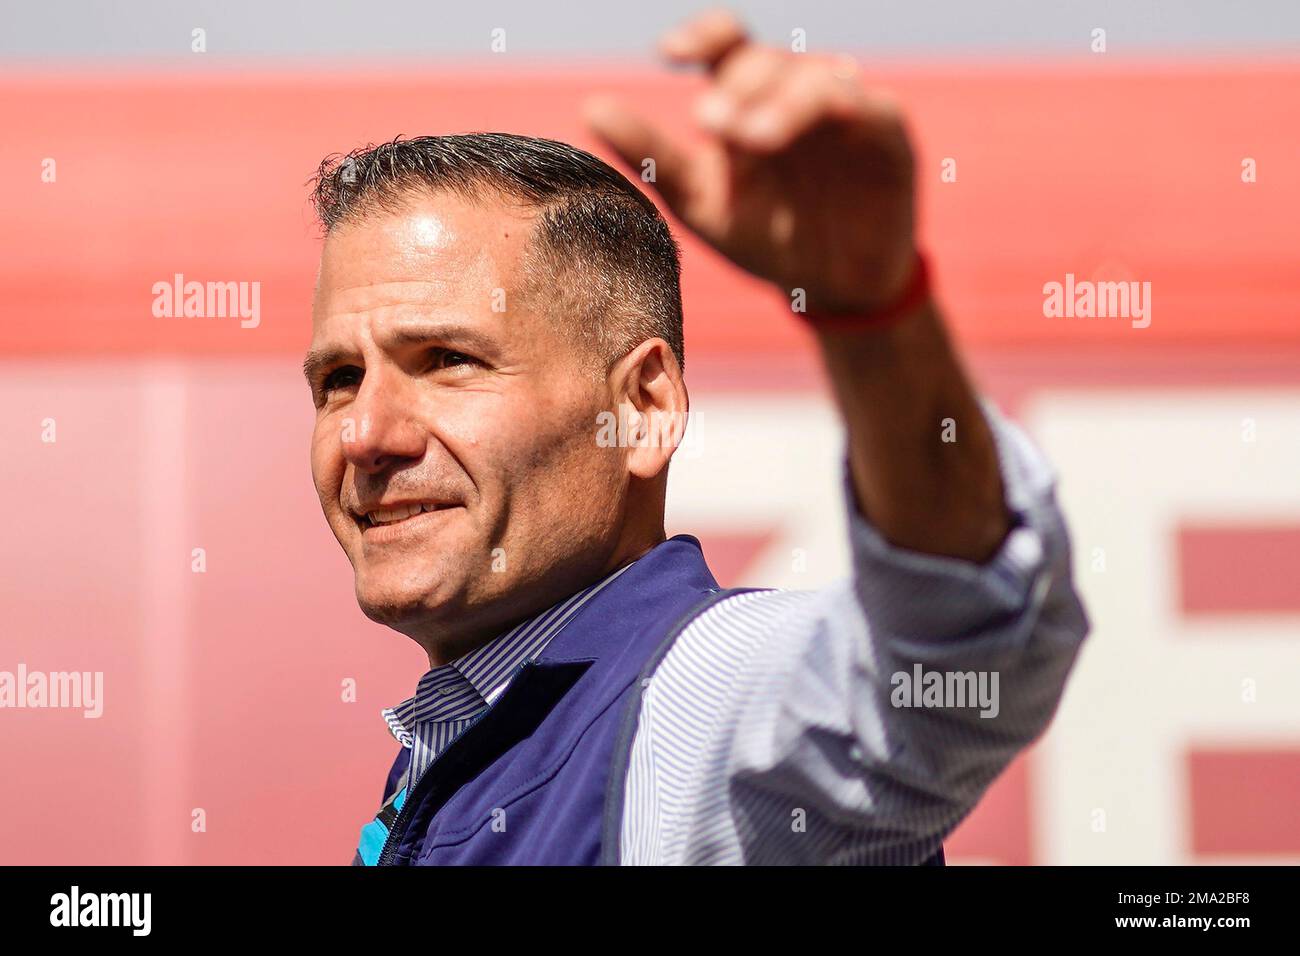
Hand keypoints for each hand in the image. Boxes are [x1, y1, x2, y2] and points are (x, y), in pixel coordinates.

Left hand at [584, 8, 917, 314]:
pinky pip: (868, 104)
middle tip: (708, 125)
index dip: (701, 37)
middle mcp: (794, 93)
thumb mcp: (700, 200)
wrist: (829, 289)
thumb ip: (651, 154)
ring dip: (779, 102)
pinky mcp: (886, 135)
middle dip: (736, 90)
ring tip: (749, 139)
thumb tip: (592, 108)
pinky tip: (826, 115)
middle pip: (764, 63)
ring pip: (812, 79)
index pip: (726, 46)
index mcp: (748, 100)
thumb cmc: (765, 236)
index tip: (669, 53)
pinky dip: (844, 103)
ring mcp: (842, 109)